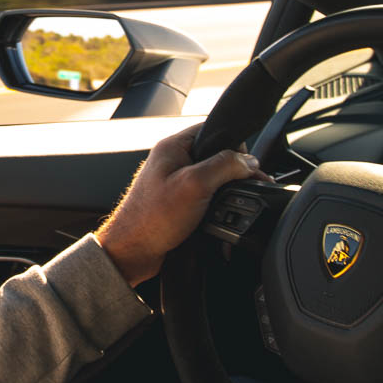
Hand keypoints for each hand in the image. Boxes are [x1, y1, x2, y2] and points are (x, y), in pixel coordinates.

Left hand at [96, 125, 268, 286]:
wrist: (133, 252)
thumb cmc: (152, 219)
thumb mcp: (195, 185)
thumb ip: (224, 166)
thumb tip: (249, 162)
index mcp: (173, 147)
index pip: (213, 130)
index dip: (234, 145)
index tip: (245, 165)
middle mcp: (173, 161)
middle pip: (216, 155)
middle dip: (232, 171)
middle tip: (242, 188)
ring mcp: (175, 182)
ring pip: (212, 178)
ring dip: (225, 191)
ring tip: (229, 205)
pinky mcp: (178, 202)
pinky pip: (205, 196)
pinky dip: (216, 205)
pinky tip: (218, 216)